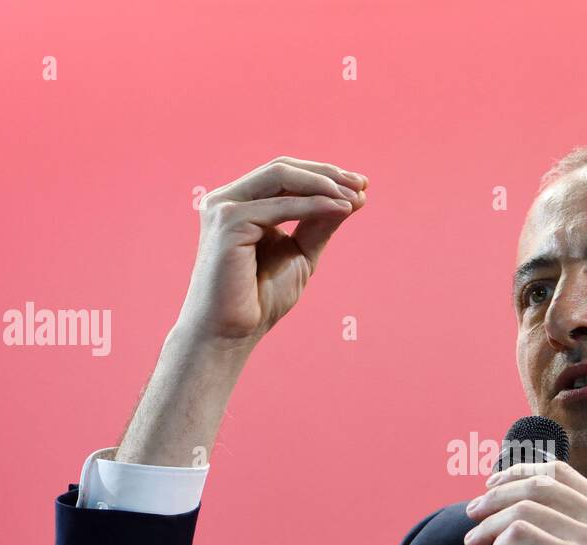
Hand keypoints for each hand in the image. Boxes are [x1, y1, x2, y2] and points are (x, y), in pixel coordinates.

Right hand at [174, 154, 367, 348]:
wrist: (231, 334)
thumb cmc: (260, 299)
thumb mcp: (300, 254)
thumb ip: (319, 225)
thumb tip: (352, 198)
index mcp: (240, 203)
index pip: (284, 175)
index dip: (323, 175)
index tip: (361, 186)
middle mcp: (227, 199)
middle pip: (282, 169)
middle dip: (327, 174)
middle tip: (362, 185)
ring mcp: (224, 208)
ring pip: (280, 177)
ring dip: (323, 184)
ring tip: (355, 196)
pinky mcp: (228, 223)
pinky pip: (279, 206)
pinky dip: (313, 205)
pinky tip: (340, 209)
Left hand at [462, 460, 586, 544]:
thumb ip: (576, 533)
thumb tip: (524, 520)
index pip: (559, 472)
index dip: (519, 473)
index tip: (494, 485)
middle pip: (537, 485)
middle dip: (496, 496)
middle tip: (474, 513)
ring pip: (524, 508)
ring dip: (490, 524)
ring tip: (475, 541)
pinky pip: (519, 534)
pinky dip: (500, 544)